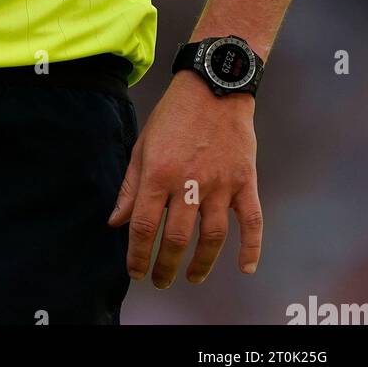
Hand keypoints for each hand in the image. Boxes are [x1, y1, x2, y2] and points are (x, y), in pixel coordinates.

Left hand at [108, 70, 261, 286]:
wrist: (213, 85)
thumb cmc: (173, 115)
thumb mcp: (143, 145)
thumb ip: (130, 186)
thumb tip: (115, 222)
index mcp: (159, 172)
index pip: (143, 225)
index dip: (137, 254)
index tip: (135, 271)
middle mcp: (188, 182)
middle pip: (175, 238)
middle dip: (164, 266)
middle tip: (160, 280)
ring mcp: (220, 183)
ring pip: (211, 237)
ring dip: (201, 264)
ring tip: (192, 277)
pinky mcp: (245, 180)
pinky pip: (252, 221)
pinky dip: (252, 248)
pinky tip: (246, 268)